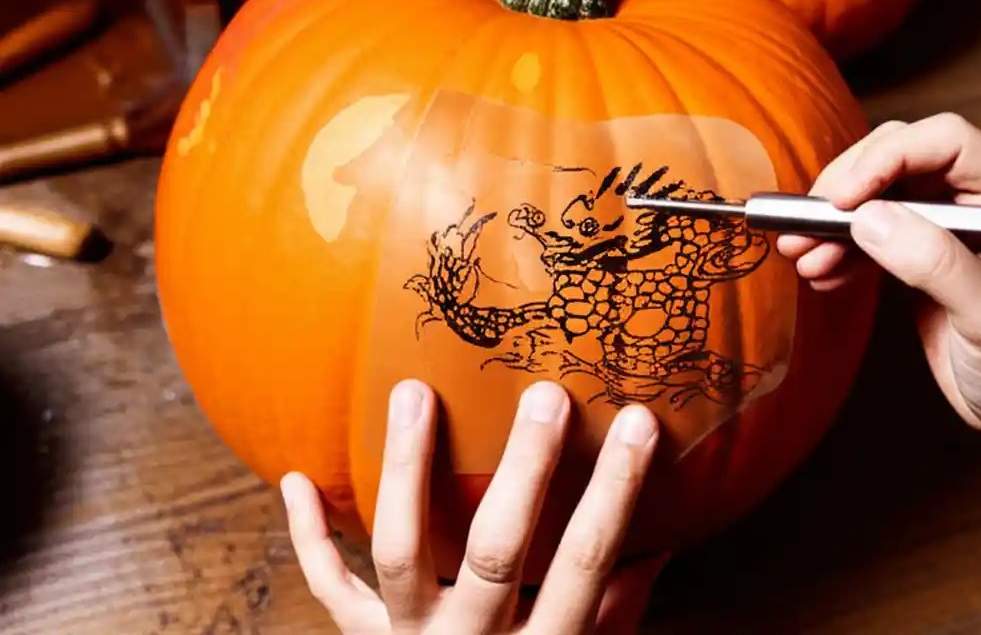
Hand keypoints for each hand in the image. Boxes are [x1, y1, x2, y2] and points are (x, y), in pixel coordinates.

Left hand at [281, 380, 666, 633]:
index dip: (614, 494)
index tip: (637, 424)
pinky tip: (296, 480)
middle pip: (496, 552)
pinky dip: (309, 537)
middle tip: (545, 396)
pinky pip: (330, 590)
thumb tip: (656, 546)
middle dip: (525, 470)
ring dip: (405, 470)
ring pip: (402, 552)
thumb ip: (615, 616)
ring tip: (413, 394)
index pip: (585, 565)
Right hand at [778, 114, 980, 441]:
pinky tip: (821, 271)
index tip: (844, 199)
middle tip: (808, 222)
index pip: (946, 143)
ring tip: (802, 253)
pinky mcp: (923, 258)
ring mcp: (951, 230)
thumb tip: (869, 219)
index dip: (889, 158)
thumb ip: (934, 262)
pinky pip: (873, 234)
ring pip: (879, 195)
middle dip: (849, 187)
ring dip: (835, 221)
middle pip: (903, 158)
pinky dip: (840, 248)